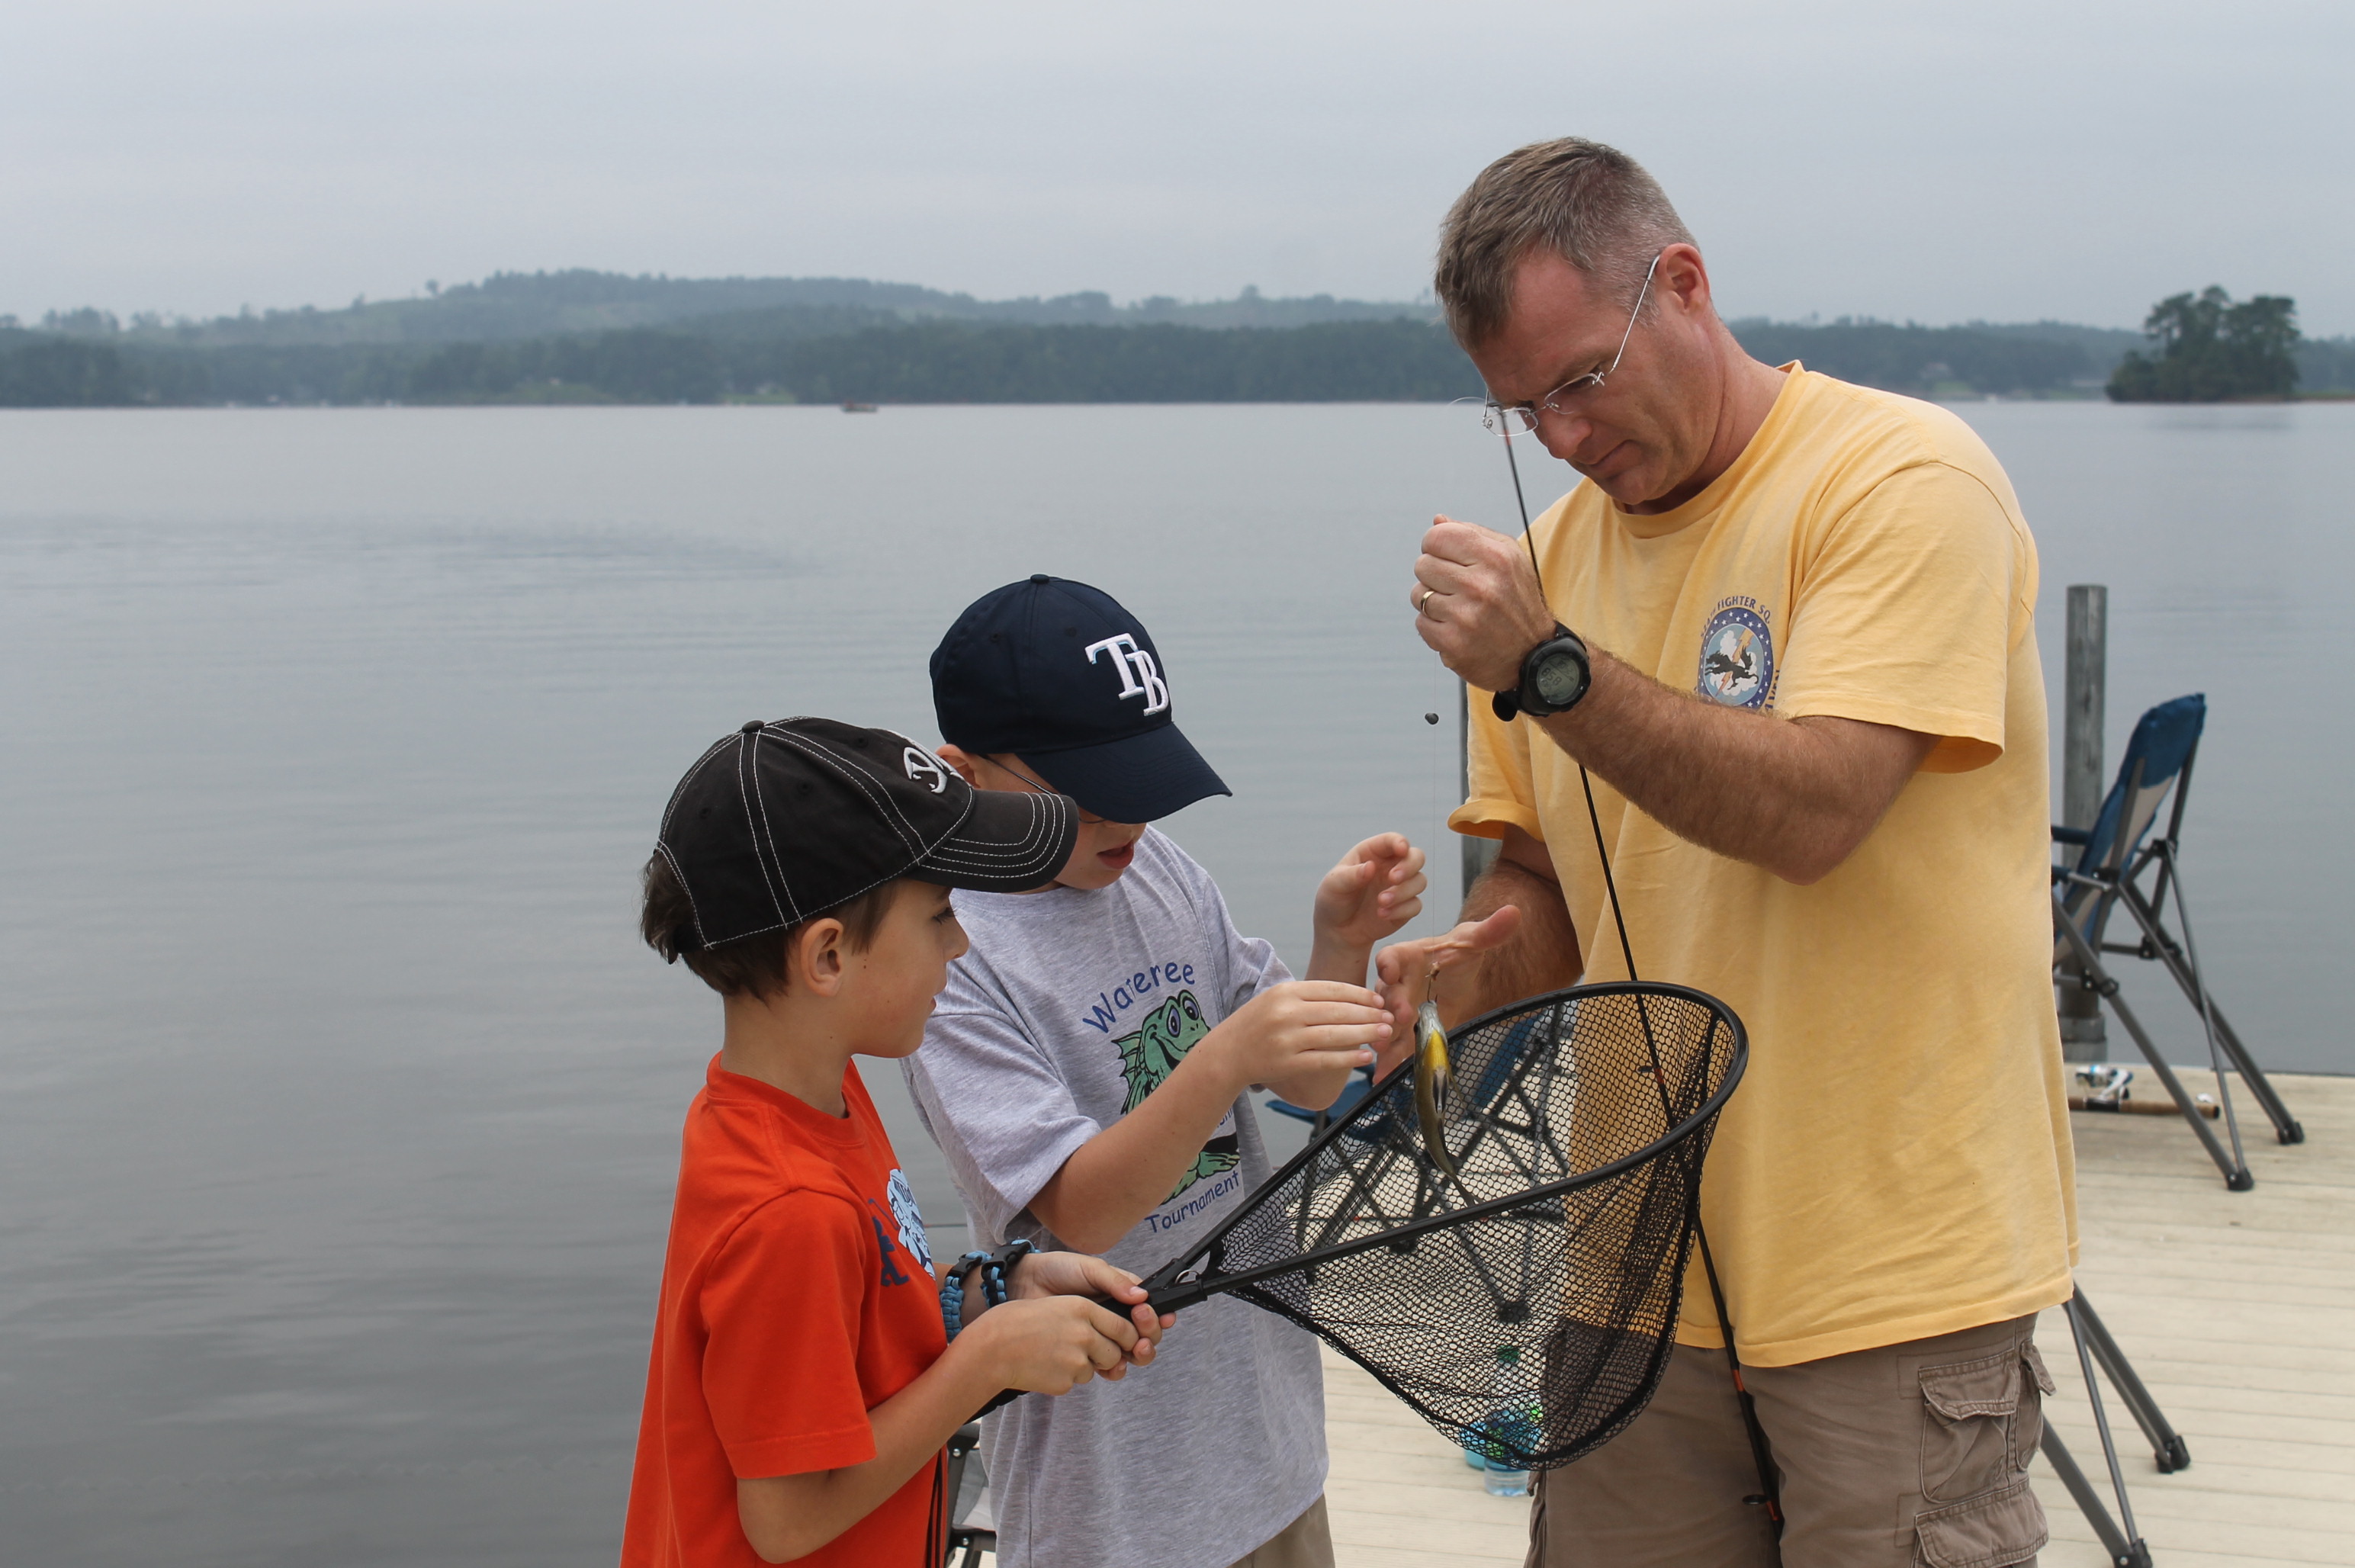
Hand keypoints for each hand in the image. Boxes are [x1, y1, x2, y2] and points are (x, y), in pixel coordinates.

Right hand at [958, 1296, 1143, 1392]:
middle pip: (1115, 1352)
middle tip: (1087, 1351)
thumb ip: (1087, 1315)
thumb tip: (1111, 1332)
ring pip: (1095, 1369)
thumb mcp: (1057, 1304)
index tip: (1127, 1340)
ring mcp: (1077, 1360)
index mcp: (1083, 1308)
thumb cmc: (1018, 1321)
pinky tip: (1044, 1365)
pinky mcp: (1066, 1382)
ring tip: (1053, 1353)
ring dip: (1083, 1366)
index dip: (1129, 1336)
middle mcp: (1085, 1333)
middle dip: (1108, 1355)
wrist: (991, 1347)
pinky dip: (1064, 1377)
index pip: (1124, 1327)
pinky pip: (1075, 1382)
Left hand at [1012, 1252, 1173, 1360]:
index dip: (1157, 1316)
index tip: (1147, 1314)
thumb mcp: (1089, 1268)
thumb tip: (1142, 1297)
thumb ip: (1115, 1281)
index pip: (1150, 1309)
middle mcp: (1116, 1317)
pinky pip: (1109, 1367)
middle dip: (1150, 1335)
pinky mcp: (1086, 1352)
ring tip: (1132, 1349)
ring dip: (1139, 1354)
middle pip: (1146, 1334)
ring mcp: (1102, 1336)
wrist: (1025, 1286)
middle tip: (1140, 1331)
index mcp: (1122, 1295)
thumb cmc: (1057, 1270)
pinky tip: (1113, 1365)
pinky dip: (1116, 1369)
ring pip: (1132, 1353)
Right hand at [1205, 980, 1391, 1091]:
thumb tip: (1347, 998)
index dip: (1359, 995)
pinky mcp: (1288, 1063)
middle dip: (1368, 1015)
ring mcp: (1286, 1039)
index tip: (1378, 1000)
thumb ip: (1306, 997)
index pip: (1331, 989)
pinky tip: (1365, 1056)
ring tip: (1384, 1034)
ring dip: (1364, 1034)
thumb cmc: (1255, 1025)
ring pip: (1334, 1035)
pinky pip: (1324, 1060)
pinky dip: (1347, 1058)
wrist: (1226, 1054)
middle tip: (1389, 1017)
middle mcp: (1286, 1013)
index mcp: (1285, 992)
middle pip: (1337, 1011)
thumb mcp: (1275, 999)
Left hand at [1312, 833, 1427, 956]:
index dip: (1400, 842)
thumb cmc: (1334, 900)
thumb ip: (1351, 875)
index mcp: (1373, 853)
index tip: (1401, 850)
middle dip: (1409, 865)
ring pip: (1419, 881)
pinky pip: (1415, 905)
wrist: (1338, 930)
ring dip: (1403, 891)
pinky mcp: (1405, 907)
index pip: (1392, 840)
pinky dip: (1402, 910)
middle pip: (1416, 856)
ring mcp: (1400, 886)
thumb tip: (1370, 867)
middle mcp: (1390, 866)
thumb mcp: (1335, 885)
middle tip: (1393, 878)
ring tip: (1381, 902)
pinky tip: (1382, 914)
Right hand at [1371, 907, 1523, 1072]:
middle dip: (1393, 1005)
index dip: (1388, 964)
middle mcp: (1396, 982)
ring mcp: (1398, 1008)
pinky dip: (1389, 1061)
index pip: (1390, 957)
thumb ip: (1489, 930)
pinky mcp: (1404, 1031)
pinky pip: (1394, 1045)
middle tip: (1402, 1016)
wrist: (1457, 977)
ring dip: (1385, 1034)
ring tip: (1384, 1049)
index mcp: (1405, 956)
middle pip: (1387, 993)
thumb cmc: (1458, 954)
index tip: (1390, 970)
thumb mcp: (1473, 941)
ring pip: (1387, 1021)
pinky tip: (1383, 1076)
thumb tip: (1513, 912)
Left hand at [1411, 515, 1556, 693]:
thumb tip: (1438, 520)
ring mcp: (1466, 616)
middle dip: (1435, 575)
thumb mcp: (1509, 559)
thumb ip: (1473, 535)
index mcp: (1495, 557)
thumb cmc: (1518, 602)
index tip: (1447, 558)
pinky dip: (1434, 627)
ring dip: (1433, 602)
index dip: (1436, 546)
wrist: (1533, 656)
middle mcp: (1481, 585)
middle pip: (1423, 564)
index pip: (1436, 536)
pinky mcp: (1453, 643)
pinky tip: (1457, 629)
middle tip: (1457, 589)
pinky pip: (1420, 623)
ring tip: (1459, 609)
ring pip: (1418, 594)